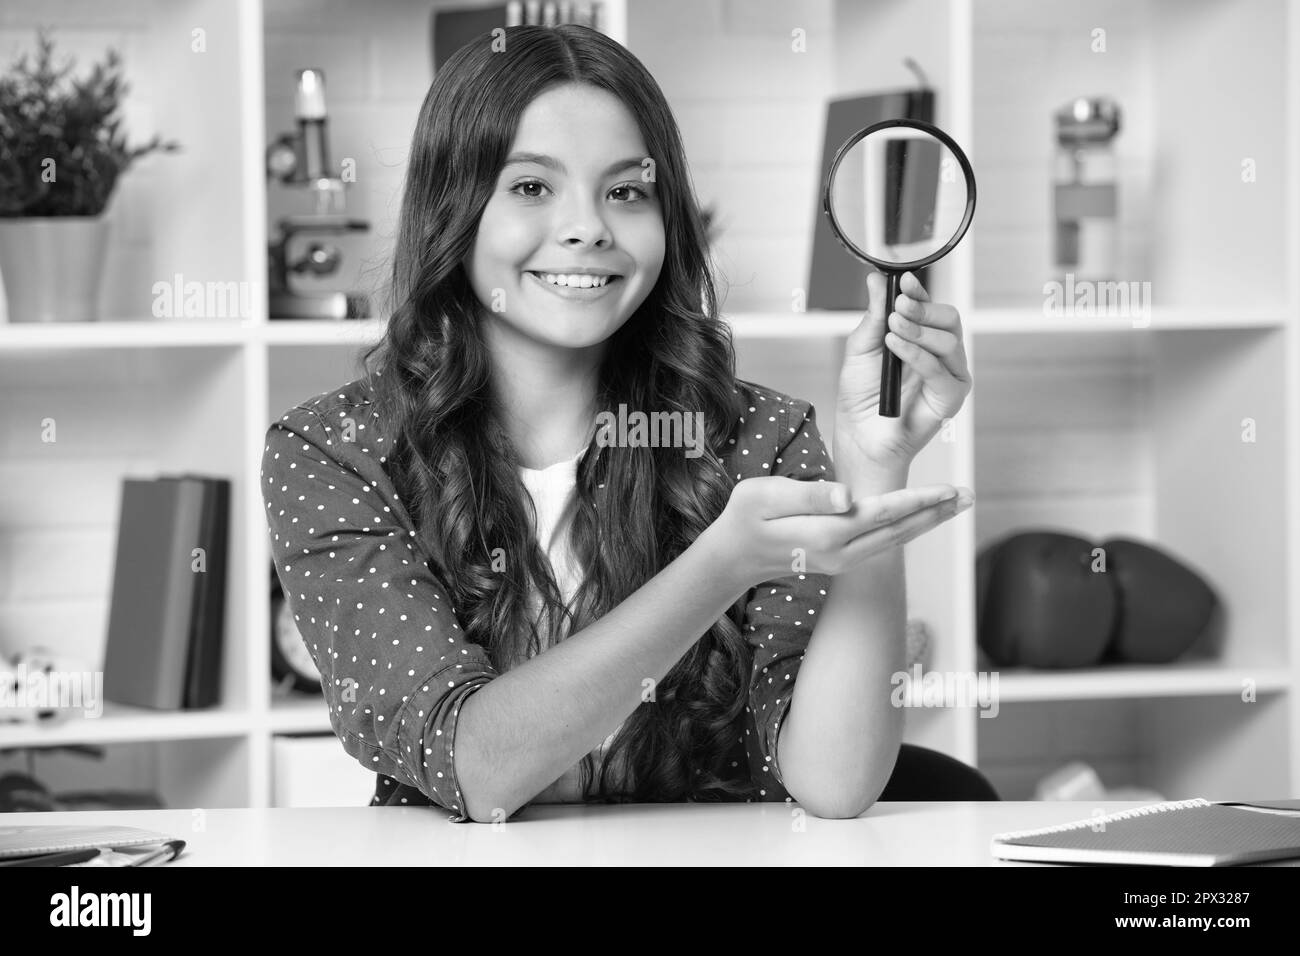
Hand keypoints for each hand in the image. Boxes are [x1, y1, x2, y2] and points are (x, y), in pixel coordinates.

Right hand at [708, 476, 972, 585]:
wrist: (733, 557)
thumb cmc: (745, 517)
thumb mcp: (765, 495)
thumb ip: (808, 494)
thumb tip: (848, 496)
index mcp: (826, 533)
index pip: (884, 513)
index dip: (919, 500)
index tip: (949, 489)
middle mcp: (841, 553)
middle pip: (899, 530)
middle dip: (936, 512)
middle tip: (969, 496)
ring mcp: (842, 562)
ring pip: (895, 540)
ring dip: (927, 522)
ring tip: (955, 505)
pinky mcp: (841, 562)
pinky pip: (882, 544)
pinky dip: (906, 529)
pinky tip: (920, 518)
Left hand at [834, 271, 972, 480]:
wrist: (859, 435)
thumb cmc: (861, 395)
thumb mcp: (861, 348)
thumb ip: (874, 316)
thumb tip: (876, 279)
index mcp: (922, 338)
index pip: (930, 307)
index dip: (919, 292)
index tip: (903, 280)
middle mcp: (940, 354)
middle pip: (949, 319)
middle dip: (922, 309)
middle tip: (899, 308)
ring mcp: (949, 375)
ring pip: (948, 341)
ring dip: (917, 332)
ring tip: (891, 333)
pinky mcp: (952, 397)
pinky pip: (942, 371)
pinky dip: (919, 356)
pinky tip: (896, 349)